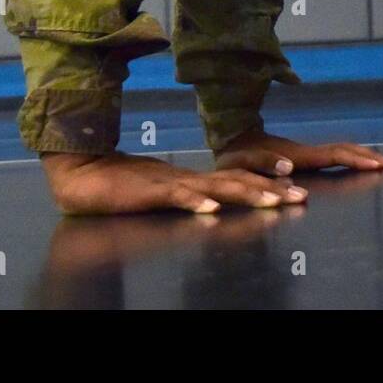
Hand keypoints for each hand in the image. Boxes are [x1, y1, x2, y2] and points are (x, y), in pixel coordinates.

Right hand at [41, 150, 307, 214]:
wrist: (82, 172)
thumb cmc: (122, 186)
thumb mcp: (164, 194)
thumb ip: (188, 197)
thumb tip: (215, 205)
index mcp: (194, 181)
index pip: (238, 180)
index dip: (268, 184)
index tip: (296, 190)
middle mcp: (189, 180)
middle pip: (237, 182)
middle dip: (272, 189)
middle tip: (301, 196)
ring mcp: (170, 184)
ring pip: (215, 187)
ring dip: (245, 193)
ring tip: (272, 201)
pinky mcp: (149, 192)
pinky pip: (175, 197)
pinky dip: (195, 202)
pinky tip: (212, 209)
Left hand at [215, 130, 382, 174]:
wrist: (231, 138)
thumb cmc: (236, 155)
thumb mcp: (243, 161)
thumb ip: (264, 163)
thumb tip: (289, 167)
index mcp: (298, 155)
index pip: (334, 156)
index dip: (355, 160)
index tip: (377, 165)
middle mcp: (307, 153)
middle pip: (345, 150)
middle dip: (369, 157)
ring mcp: (307, 154)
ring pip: (342, 151)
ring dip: (364, 156)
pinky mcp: (305, 157)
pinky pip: (334, 156)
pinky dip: (351, 158)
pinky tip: (361, 163)